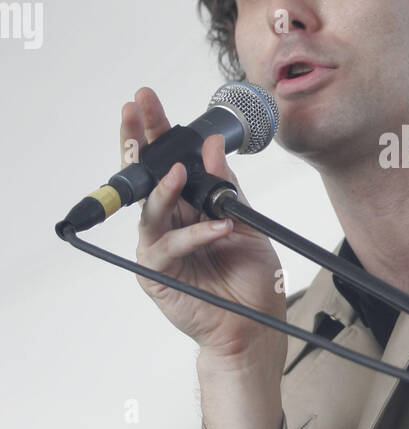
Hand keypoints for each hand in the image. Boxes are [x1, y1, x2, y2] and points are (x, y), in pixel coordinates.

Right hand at [121, 86, 287, 362]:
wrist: (254, 327)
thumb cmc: (250, 279)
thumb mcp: (244, 221)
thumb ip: (224, 186)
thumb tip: (210, 146)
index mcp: (185, 207)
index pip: (166, 163)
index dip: (156, 133)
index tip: (146, 101)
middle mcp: (167, 224)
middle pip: (147, 177)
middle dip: (140, 141)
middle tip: (134, 109)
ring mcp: (159, 249)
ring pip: (150, 211)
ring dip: (164, 188)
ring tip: (179, 170)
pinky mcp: (158, 275)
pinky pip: (170, 248)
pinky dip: (195, 235)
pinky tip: (217, 228)